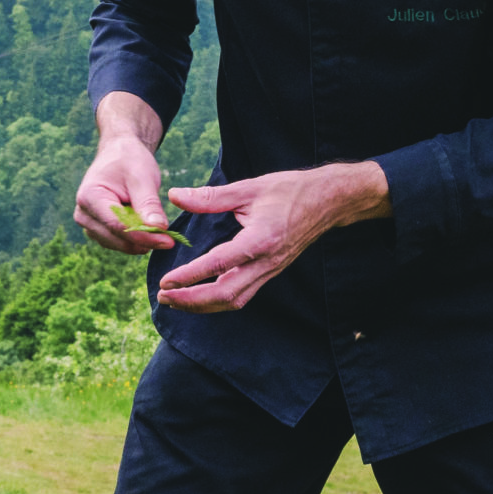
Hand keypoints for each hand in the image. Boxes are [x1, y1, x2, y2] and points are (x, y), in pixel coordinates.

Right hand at [74, 91, 175, 253]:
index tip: (168, 241)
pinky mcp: (98, 229)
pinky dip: (135, 240)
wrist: (119, 153)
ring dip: (140, 242)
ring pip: (117, 244)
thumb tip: (158, 228)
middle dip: (144, 241)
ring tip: (161, 233)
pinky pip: (118, 242)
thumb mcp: (142, 177)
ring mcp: (88, 223)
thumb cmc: (129, 160)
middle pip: (115, 238)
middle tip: (171, 241)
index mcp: (89, 197)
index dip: (143, 236)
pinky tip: (150, 232)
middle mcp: (83, 214)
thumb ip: (148, 203)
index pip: (117, 225)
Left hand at [155, 162, 389, 314]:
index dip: (191, 276)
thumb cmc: (289, 190)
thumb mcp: (249, 188)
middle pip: (226, 294)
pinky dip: (218, 302)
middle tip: (164, 297)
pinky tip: (200, 297)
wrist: (328, 201)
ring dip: (203, 305)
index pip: (219, 265)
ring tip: (175, 301)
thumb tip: (176, 196)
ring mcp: (270, 271)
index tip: (166, 281)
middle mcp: (266, 262)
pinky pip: (243, 295)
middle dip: (192, 300)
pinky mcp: (270, 273)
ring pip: (234, 301)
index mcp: (260, 240)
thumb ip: (210, 196)